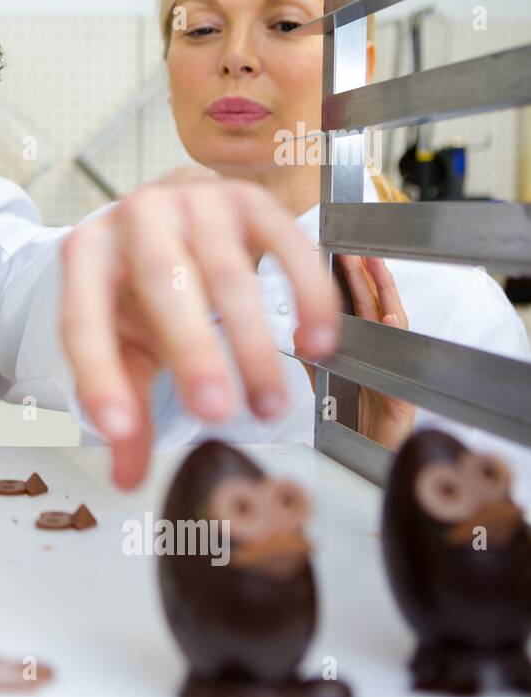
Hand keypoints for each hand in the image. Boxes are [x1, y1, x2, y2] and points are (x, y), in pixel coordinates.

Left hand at [59, 178, 338, 489]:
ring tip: (269, 406)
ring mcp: (194, 202)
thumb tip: (127, 481)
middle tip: (215, 413)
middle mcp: (136, 219)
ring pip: (227, 271)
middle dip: (191, 351)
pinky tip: (315, 345)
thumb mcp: (119, 343)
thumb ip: (122, 406)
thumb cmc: (136, 289)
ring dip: (252, 343)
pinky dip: (306, 294)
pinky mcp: (249, 199)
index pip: (83, 320)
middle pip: (163, 282)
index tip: (119, 431)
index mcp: (86, 256)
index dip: (98, 377)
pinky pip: (285, 242)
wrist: (166, 213)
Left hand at [297, 255, 414, 449]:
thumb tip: (293, 333)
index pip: (355, 302)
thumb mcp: (325, 380)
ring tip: (373, 266)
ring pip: (390, 318)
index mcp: (360, 343)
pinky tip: (388, 317)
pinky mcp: (402, 383)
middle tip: (355, 247)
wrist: (368, 450)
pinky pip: (400, 355)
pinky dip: (394, 334)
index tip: (337, 252)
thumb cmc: (351, 415)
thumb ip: (310, 356)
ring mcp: (394, 361)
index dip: (348, 278)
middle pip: (372, 302)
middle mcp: (379, 347)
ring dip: (382, 291)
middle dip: (364, 273)